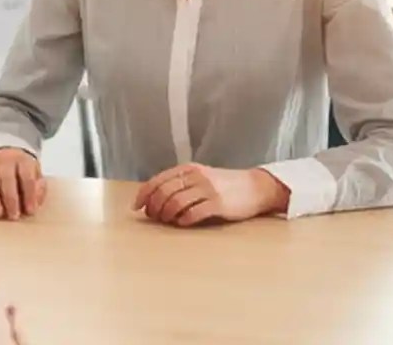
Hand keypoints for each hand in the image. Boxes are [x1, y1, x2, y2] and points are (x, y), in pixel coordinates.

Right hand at [0, 148, 44, 220]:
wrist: (4, 153)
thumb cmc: (21, 171)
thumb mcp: (36, 175)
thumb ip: (38, 189)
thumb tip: (35, 203)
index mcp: (22, 161)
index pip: (27, 176)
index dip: (29, 194)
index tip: (30, 211)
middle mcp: (4, 160)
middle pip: (6, 177)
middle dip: (10, 198)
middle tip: (13, 216)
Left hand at [132, 163, 289, 226]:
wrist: (256, 187)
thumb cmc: (224, 185)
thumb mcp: (200, 177)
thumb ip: (180, 184)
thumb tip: (153, 201)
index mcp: (188, 169)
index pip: (158, 180)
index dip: (143, 194)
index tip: (136, 207)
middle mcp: (196, 176)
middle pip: (164, 192)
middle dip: (154, 207)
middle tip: (153, 217)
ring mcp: (208, 189)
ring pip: (176, 202)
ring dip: (167, 215)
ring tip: (167, 220)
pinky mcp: (218, 204)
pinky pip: (193, 213)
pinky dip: (183, 220)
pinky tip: (182, 223)